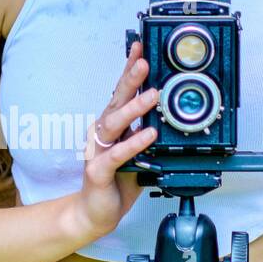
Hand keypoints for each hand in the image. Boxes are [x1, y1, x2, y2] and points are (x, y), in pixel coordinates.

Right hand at [70, 40, 158, 241]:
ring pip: (114, 122)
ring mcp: (97, 151)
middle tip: (144, 61)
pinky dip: (133, 143)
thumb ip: (147, 132)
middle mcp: (102, 134)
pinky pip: (116, 154)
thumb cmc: (116, 182)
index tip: (140, 48)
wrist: (95, 213)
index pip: (121, 92)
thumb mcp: (138, 152)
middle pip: (116, 100)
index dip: (129, 69)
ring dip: (134, 107)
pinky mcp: (98, 171)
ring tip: (152, 95)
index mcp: (111, 126)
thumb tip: (167, 113)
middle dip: (130, 78)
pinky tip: (148, 134)